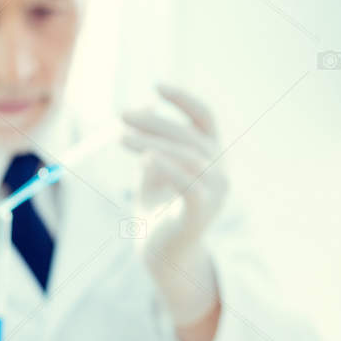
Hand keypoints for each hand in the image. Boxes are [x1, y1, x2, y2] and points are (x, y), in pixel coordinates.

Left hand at [122, 85, 228, 325]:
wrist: (161, 253)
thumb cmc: (157, 210)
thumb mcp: (151, 170)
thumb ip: (150, 145)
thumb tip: (139, 114)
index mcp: (211, 156)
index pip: (204, 117)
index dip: (182, 100)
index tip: (155, 86)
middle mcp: (219, 172)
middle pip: (188, 134)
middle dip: (153, 122)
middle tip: (120, 116)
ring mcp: (215, 193)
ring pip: (186, 156)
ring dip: (152, 142)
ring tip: (120, 137)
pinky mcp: (202, 212)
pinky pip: (187, 184)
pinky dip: (167, 168)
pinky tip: (145, 158)